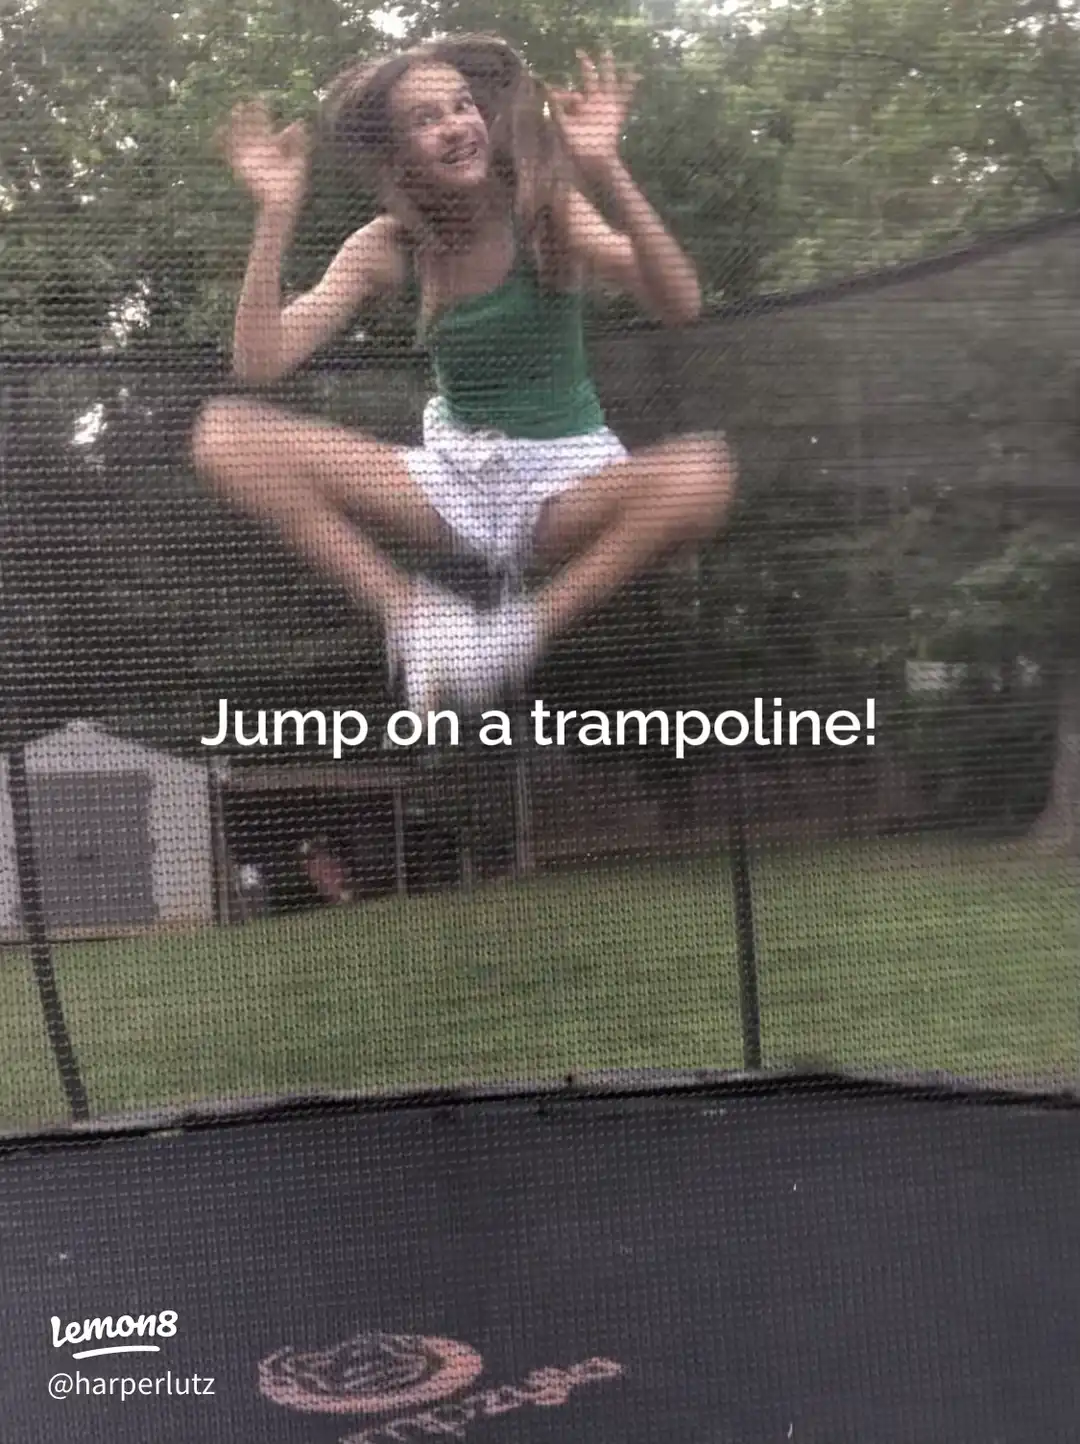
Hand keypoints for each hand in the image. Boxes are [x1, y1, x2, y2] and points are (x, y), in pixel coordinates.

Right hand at [217, 100, 309, 215]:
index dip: (261, 110)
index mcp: (272, 144)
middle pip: (249, 126)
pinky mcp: (240, 166)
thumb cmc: (292, 186)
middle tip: (242, 102)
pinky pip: (228, 152)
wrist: (280, 204)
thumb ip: (298, 143)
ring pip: (239, 135)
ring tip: (233, 112)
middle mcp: (258, 148)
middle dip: (246, 115)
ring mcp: (249, 156)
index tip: (259, 98)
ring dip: (235, 124)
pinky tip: (217, 132)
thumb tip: (299, 122)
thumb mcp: (298, 162)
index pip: (264, 122)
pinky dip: (222, 143)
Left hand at [546, 50, 638, 181]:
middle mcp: (592, 103)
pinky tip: (635, 73)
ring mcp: (606, 105)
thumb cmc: (578, 148)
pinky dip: (630, 85)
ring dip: (607, 67)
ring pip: (607, 81)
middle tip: (580, 52)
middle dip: (586, 66)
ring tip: (607, 51)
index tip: (552, 93)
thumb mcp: (564, 129)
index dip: (562, 95)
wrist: (596, 160)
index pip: (571, 94)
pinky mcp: (617, 112)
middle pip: (590, 79)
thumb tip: (547, 93)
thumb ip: (556, 111)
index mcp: (579, 108)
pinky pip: (624, 96)